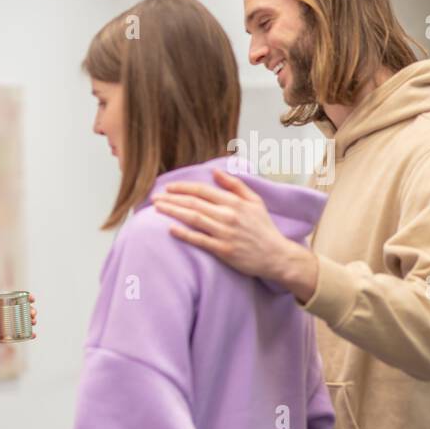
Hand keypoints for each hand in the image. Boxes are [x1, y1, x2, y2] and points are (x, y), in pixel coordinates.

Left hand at [0, 294, 37, 346]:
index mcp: (5, 304)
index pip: (19, 298)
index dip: (28, 297)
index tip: (32, 299)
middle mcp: (10, 312)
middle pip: (25, 310)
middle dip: (32, 310)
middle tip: (32, 314)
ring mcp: (11, 323)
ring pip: (26, 321)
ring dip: (33, 321)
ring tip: (33, 322)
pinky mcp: (11, 333)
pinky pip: (23, 333)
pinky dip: (29, 334)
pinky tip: (32, 335)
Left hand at [152, 169, 318, 299]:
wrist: (276, 256)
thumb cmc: (264, 228)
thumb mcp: (255, 201)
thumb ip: (235, 185)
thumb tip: (215, 172)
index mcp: (235, 202)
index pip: (202, 190)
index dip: (182, 187)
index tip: (167, 188)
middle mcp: (228, 215)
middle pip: (194, 203)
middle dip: (171, 198)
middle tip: (153, 197)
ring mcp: (225, 233)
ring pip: (193, 218)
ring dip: (173, 212)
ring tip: (157, 208)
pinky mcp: (223, 250)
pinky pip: (199, 240)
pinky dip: (184, 233)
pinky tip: (170, 229)